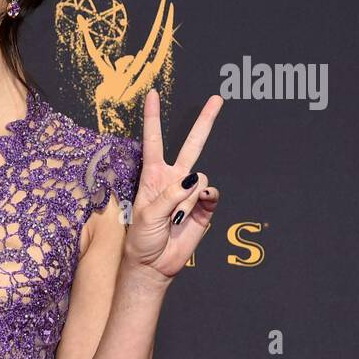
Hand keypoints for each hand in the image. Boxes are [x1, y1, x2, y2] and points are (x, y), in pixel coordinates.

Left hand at [123, 89, 223, 284]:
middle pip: (191, 145)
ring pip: (199, 179)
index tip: (152, 94)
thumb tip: (193, 180)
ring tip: (174, 219)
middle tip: (217, 99)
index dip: (153, 118)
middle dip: (204, 122)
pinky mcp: (205, 208)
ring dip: (187, 199)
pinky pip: (211, 194)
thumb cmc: (141, 239)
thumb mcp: (146, 215)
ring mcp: (190, 193)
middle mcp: (173, 180)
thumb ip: (169, 195)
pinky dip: (205, 200)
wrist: (153, 265)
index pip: (153, 141)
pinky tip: (195, 211)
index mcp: (153, 176)